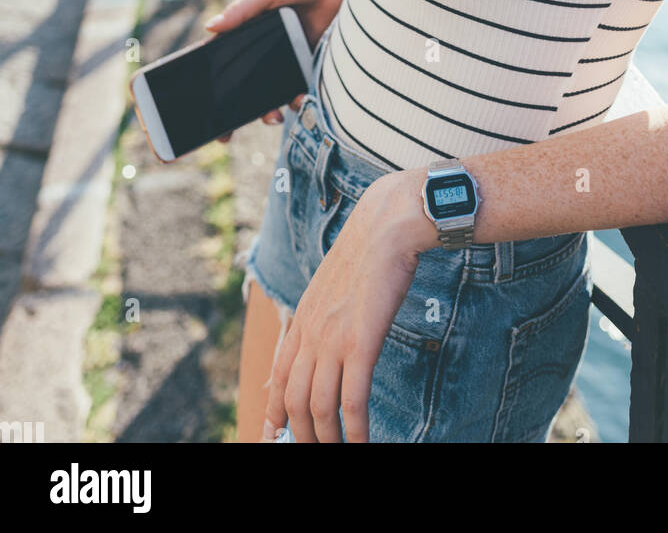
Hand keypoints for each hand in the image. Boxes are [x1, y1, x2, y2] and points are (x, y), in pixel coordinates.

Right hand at [203, 0, 347, 139]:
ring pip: (270, 95)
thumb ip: (241, 10)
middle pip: (243, 88)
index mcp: (246, 33)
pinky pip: (297, 90)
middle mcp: (263, 51)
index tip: (198, 110)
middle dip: (233, 113)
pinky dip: (295, 100)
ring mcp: (285, 61)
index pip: (222, 64)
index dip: (210, 87)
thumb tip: (210, 27)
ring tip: (272, 117)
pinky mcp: (308, 66)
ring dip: (267, 111)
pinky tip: (297, 100)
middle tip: (225, 135)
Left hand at [263, 171, 430, 442]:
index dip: (273, 410)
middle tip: (313, 450)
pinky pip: (353, 400)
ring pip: (319, 408)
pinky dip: (356, 429)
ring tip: (339, 453)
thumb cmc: (367, 251)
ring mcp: (333, 339)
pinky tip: (362, 443)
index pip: (278, 376)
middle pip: (295, 401)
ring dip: (328, 439)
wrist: (385, 226)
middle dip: (302, 435)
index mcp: (302, 319)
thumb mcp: (331, 282)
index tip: (271, 433)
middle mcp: (310, 333)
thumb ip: (321, 311)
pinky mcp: (361, 343)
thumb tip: (319, 330)